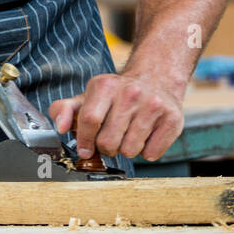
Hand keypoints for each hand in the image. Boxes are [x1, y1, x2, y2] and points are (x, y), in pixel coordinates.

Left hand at [48, 72, 184, 161]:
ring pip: (130, 151)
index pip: (89, 120)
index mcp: (105, 85)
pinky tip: (146, 135)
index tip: (86, 149)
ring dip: (127, 149)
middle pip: (109, 142)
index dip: (85, 141)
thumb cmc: (116, 95)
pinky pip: (152, 154)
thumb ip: (65, 110)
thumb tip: (60, 127)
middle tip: (112, 138)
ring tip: (130, 134)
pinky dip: (147, 150)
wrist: (156, 79)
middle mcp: (131, 92)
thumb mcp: (88, 96)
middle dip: (106, 147)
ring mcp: (153, 105)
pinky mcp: (172, 118)